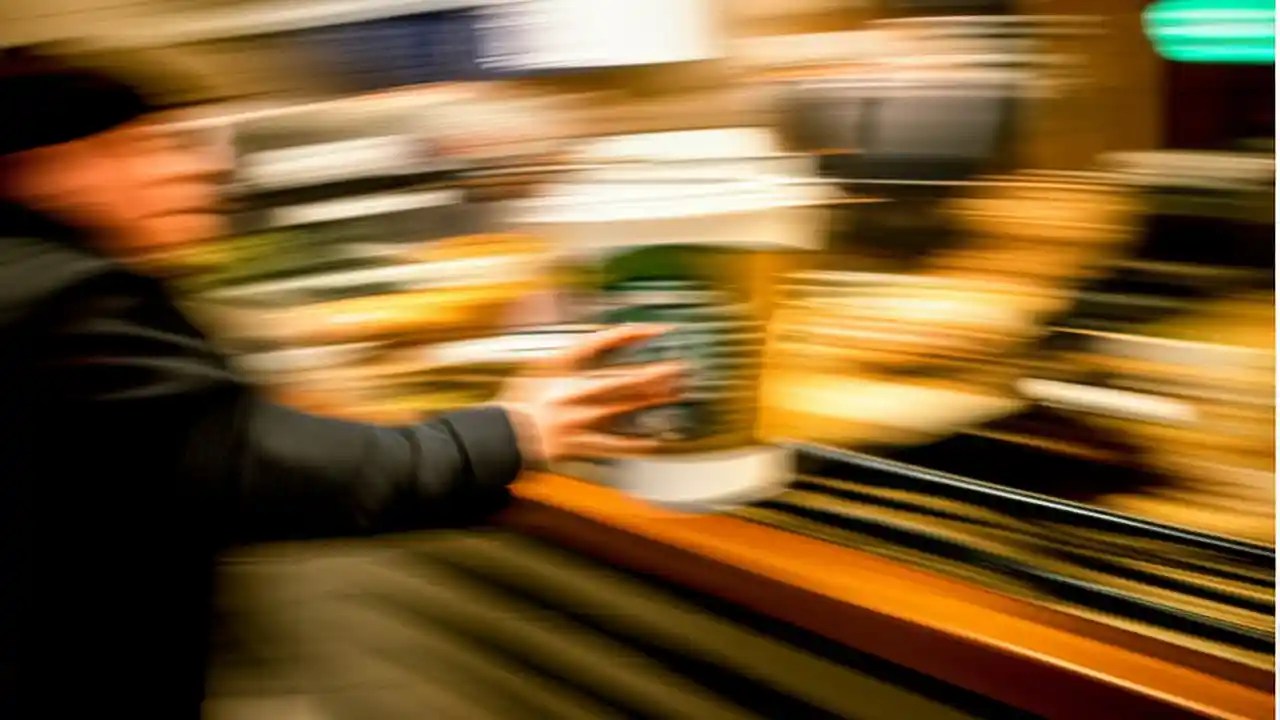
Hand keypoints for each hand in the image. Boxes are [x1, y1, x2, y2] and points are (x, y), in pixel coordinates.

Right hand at [495, 325, 683, 465]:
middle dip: (651, 374)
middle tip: (677, 368)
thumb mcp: (534, 363)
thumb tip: (549, 294)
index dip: (629, 334)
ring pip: (620, 409)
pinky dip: (635, 444)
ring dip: (649, 401)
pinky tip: (655, 441)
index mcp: (559, 367)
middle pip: (618, 380)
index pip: (599, 342)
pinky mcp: (579, 444)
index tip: (653, 330)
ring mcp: (577, 419)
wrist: (502, 437)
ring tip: (674, 393)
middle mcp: (570, 391)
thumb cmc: (519, 399)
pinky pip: (612, 445)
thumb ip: (549, 330)